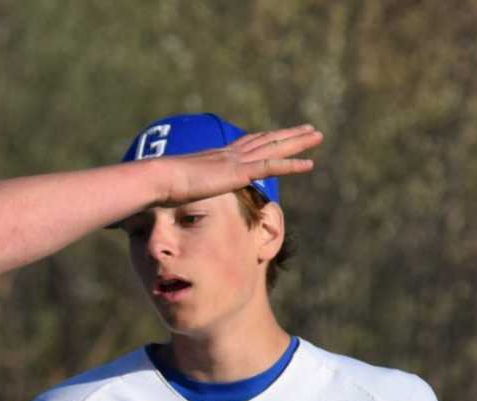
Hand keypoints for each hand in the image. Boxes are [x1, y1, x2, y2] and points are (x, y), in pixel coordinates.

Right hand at [159, 125, 322, 203]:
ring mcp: (236, 162)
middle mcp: (230, 154)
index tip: (279, 134)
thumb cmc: (159, 186)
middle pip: (266, 140)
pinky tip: (310, 164)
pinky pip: (272, 167)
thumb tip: (169, 196)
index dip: (265, 138)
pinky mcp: (239, 172)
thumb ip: (180, 188)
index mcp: (217, 156)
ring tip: (318, 136)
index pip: (247, 144)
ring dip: (298, 142)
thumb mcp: (175, 187)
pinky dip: (292, 165)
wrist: (159, 179)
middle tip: (309, 128)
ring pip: (275, 148)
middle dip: (288, 135)